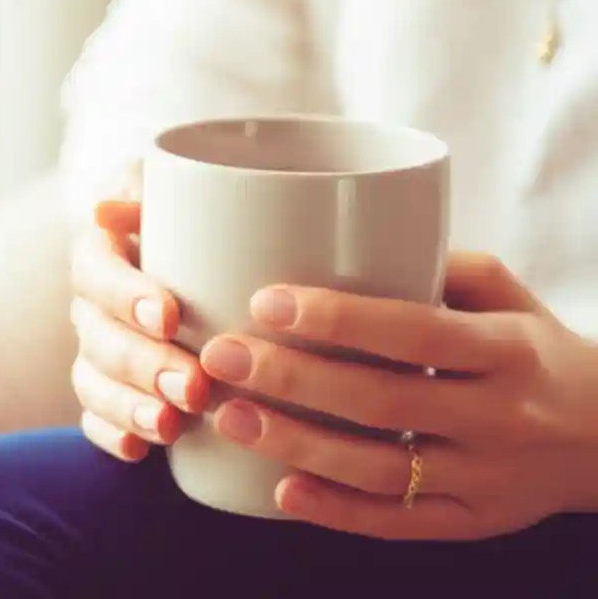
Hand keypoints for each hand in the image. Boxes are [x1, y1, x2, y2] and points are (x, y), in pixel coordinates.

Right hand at [69, 164, 209, 460]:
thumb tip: (107, 209)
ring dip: (128, 406)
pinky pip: (95, 418)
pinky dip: (112, 435)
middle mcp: (92, 304)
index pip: (95, 271)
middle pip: (98, 337)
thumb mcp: (184, 187)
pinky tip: (140, 452)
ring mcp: (97, 351)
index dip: (124, 296)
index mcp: (102, 251)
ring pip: (93, 382)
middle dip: (142, 365)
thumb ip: (154, 186)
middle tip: (192, 386)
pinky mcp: (112, 391)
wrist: (211, 247)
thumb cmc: (200, 210)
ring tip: (171, 426)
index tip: (169, 317)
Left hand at [197, 251, 597, 538]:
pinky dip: (338, 512)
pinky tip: (281, 491)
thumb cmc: (540, 353)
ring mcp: (488, 478)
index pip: (416, 333)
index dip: (339, 320)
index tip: (266, 301)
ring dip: (297, 446)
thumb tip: (351, 238)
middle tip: (221, 357)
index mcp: (509, 349)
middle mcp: (501, 417)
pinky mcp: (475, 521)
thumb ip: (441, 268)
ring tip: (230, 417)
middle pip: (383, 403)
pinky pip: (400, 524)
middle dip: (292, 380)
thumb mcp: (512, 298)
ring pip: (381, 470)